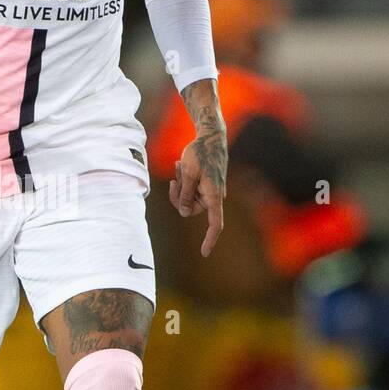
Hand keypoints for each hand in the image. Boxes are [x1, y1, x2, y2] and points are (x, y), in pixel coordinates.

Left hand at [169, 127, 227, 257]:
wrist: (210, 136)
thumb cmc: (200, 153)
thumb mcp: (188, 173)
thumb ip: (185, 194)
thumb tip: (184, 212)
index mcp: (213, 195)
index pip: (215, 224)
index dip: (210, 239)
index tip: (204, 253)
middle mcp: (213, 195)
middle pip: (191, 209)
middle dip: (178, 197)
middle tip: (173, 180)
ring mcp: (210, 190)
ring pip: (188, 199)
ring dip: (181, 185)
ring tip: (180, 166)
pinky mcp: (206, 184)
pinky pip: (191, 189)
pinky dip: (184, 180)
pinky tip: (181, 165)